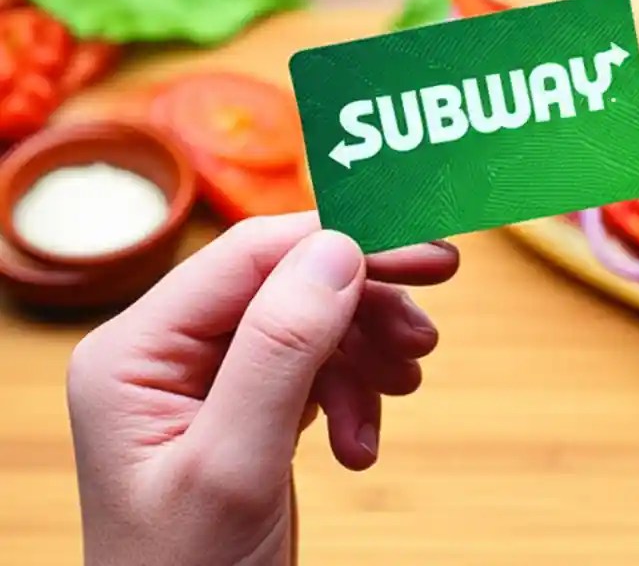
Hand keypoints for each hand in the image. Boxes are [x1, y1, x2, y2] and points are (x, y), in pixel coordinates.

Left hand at [66, 212, 458, 565]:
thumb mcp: (233, 465)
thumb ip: (280, 350)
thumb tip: (338, 248)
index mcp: (134, 351)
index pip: (251, 256)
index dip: (345, 243)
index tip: (427, 254)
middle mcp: (164, 355)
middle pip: (287, 283)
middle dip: (365, 303)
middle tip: (432, 325)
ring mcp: (203, 384)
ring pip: (310, 325)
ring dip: (367, 354)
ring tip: (406, 387)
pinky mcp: (241, 412)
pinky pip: (314, 372)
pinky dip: (354, 398)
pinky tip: (361, 446)